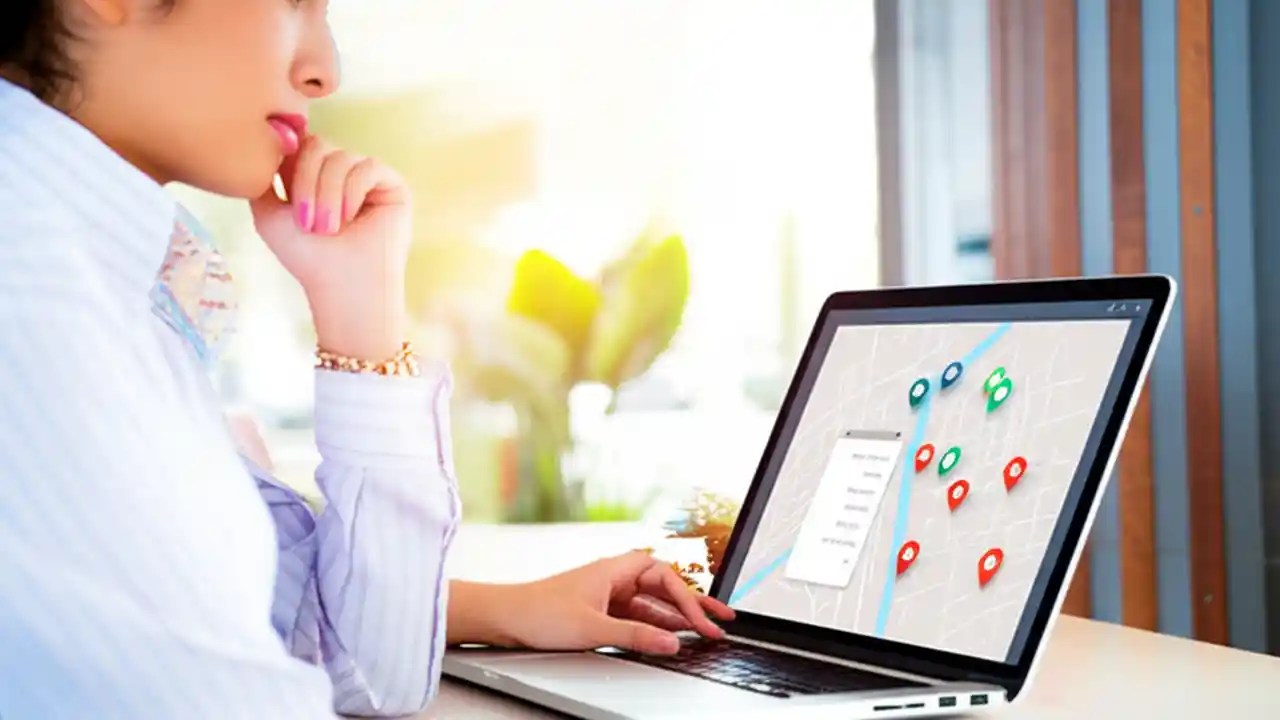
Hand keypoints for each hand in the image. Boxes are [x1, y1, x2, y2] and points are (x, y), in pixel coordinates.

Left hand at [250, 135, 411, 360]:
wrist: (341, 285)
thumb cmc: (307, 257)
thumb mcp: (268, 213)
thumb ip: (262, 176)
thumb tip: (273, 139)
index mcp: (314, 175)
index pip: (299, 144)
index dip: (289, 164)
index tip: (287, 200)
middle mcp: (342, 171)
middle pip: (317, 144)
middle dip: (305, 182)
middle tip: (306, 223)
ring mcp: (368, 176)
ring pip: (341, 157)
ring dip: (327, 195)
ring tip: (328, 228)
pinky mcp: (393, 185)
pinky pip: (367, 166)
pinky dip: (352, 193)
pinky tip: (351, 220)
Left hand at [454, 551, 734, 655]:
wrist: (506, 618)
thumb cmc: (540, 611)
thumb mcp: (593, 629)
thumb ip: (636, 637)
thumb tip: (672, 642)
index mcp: (615, 569)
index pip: (665, 578)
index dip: (688, 599)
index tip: (703, 622)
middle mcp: (615, 577)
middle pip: (664, 587)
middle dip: (694, 603)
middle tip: (722, 618)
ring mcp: (608, 594)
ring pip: (652, 604)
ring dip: (677, 617)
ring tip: (704, 630)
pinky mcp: (600, 610)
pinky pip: (637, 616)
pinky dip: (655, 626)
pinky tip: (669, 636)